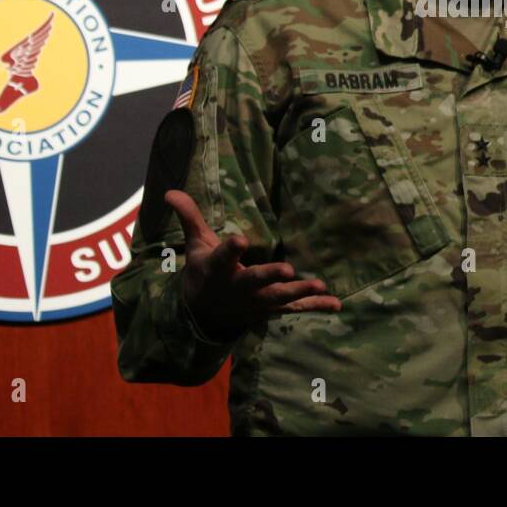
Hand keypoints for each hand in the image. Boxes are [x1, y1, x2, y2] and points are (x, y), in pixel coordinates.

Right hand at [166, 188, 341, 341]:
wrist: (204, 315)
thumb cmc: (204, 271)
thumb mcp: (196, 245)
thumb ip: (190, 217)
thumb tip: (170, 191)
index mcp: (217, 270)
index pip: (222, 257)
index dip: (230, 250)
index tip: (241, 240)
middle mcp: (237, 288)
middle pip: (254, 282)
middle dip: (270, 277)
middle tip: (288, 271)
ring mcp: (256, 302)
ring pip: (278, 298)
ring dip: (299, 292)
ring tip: (319, 284)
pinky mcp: (270, 309)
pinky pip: (294, 309)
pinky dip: (315, 306)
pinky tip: (336, 303)